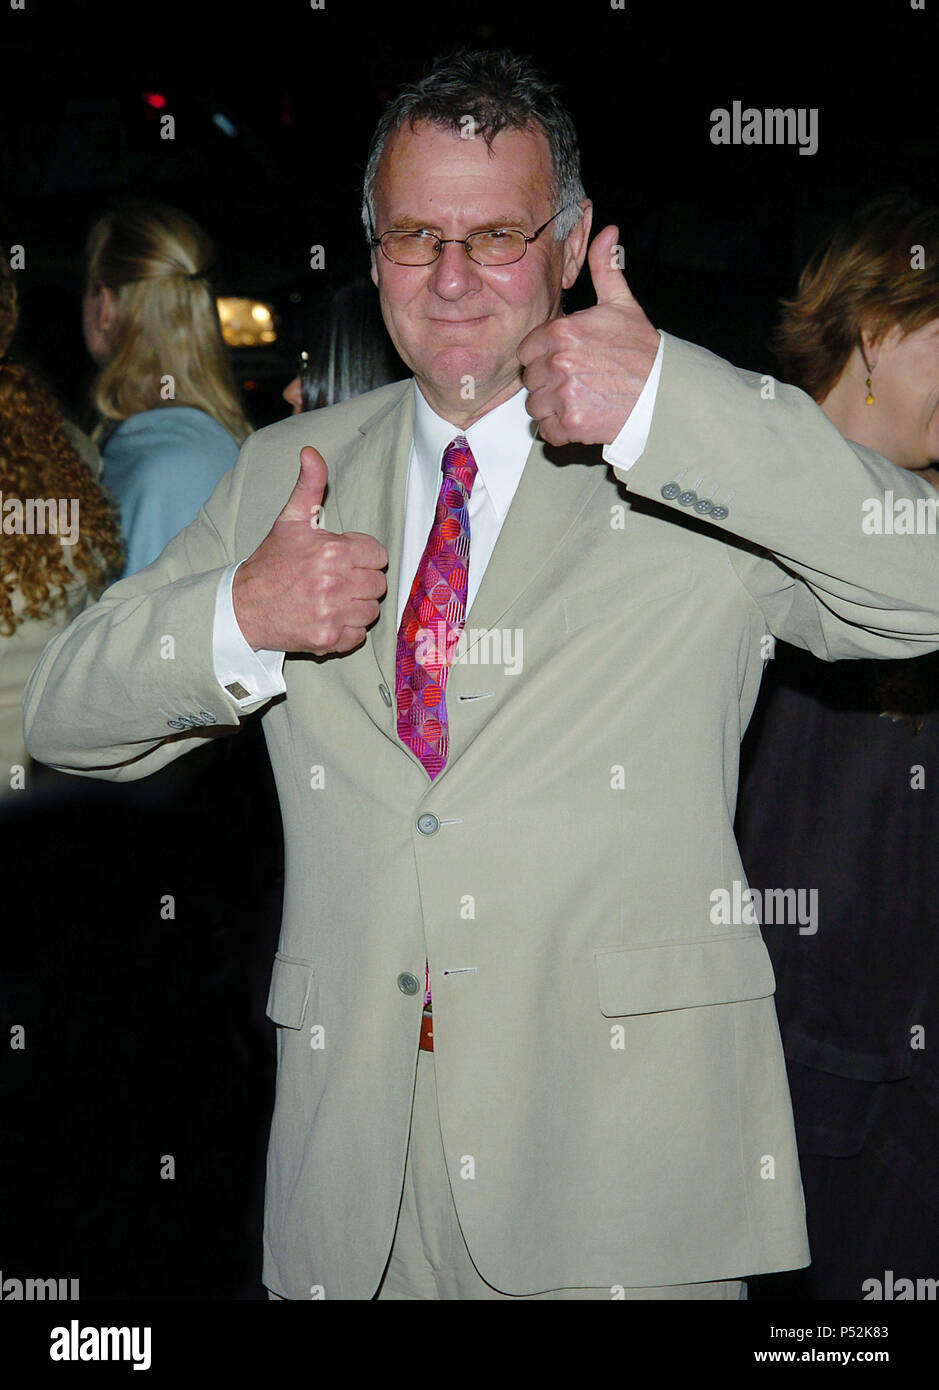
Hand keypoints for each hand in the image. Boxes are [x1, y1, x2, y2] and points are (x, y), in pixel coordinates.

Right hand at [233, 447, 387, 654]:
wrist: (243, 606)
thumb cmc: (272, 562)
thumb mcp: (290, 520)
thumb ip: (309, 485)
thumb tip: (310, 451)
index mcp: (332, 551)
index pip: (379, 555)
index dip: (362, 557)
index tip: (341, 560)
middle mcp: (335, 583)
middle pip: (378, 584)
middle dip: (360, 581)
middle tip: (335, 581)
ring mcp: (331, 613)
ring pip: (371, 611)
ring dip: (356, 607)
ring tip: (331, 600)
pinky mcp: (327, 639)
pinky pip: (359, 636)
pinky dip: (347, 632)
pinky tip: (327, 619)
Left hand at [517, 224, 659, 446]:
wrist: (664, 392)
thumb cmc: (642, 351)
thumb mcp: (622, 304)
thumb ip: (605, 268)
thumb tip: (607, 231)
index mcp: (562, 332)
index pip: (527, 351)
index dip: (543, 357)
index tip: (564, 361)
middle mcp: (558, 362)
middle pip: (530, 380)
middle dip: (547, 383)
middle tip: (576, 383)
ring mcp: (564, 394)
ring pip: (536, 407)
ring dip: (552, 408)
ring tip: (581, 400)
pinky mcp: (572, 423)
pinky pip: (548, 432)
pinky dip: (561, 431)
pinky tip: (581, 418)